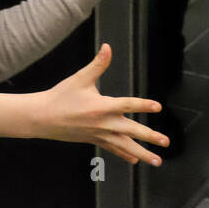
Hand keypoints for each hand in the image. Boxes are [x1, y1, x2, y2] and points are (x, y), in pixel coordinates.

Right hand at [29, 44, 167, 164]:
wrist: (42, 118)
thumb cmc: (61, 96)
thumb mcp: (80, 78)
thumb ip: (98, 63)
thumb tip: (108, 47)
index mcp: (102, 107)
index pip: (128, 105)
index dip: (143, 105)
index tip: (158, 107)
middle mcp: (103, 123)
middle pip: (132, 131)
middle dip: (150, 137)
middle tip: (166, 142)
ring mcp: (99, 134)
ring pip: (125, 146)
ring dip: (142, 153)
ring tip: (157, 160)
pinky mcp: (93, 140)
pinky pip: (113, 149)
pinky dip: (125, 154)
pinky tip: (135, 160)